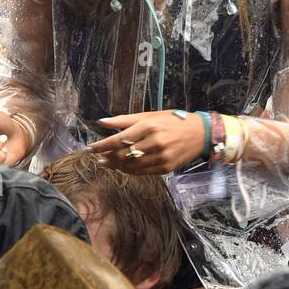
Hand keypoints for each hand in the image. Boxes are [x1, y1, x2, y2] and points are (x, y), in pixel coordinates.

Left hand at [89, 111, 205, 174]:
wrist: (200, 133)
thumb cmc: (172, 121)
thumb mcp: (149, 115)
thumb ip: (124, 120)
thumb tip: (101, 122)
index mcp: (148, 126)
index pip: (118, 139)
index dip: (101, 145)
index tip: (89, 148)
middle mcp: (154, 142)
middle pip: (123, 154)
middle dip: (107, 157)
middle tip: (98, 158)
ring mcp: (160, 157)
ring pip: (131, 166)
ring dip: (116, 166)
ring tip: (107, 163)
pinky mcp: (165, 168)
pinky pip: (142, 172)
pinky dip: (129, 171)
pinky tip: (123, 167)